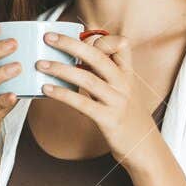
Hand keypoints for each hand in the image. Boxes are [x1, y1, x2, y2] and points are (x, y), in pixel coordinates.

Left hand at [36, 30, 161, 167]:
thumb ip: (105, 74)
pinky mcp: (109, 119)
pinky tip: (46, 89)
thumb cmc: (128, 117)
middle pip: (98, 55)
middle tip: (49, 38)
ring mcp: (118, 101)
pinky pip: (82, 103)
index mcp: (128, 73)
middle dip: (70, 44)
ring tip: (40, 64)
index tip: (81, 38)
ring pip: (87, 78)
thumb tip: (78, 59)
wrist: (145, 147)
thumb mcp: (122, 90)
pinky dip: (62, 94)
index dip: (101, 38)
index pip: (122, 43)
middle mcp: (125, 83)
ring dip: (60, 69)